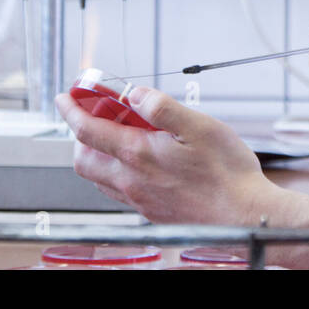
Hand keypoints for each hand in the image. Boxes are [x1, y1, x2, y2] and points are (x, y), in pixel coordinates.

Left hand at [57, 85, 282, 225]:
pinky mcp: (151, 211)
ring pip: (98, 177)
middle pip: (83, 159)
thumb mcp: (200, 125)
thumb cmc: (228, 172)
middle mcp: (131, 180)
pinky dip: (114, 171)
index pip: (88, 130)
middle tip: (94, 115)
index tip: (65, 98)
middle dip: (80, 134)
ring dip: (96, 154)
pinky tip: (139, 161)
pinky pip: (117, 191)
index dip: (71, 110)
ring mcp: (139, 198)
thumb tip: (134, 94)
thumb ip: (162, 107)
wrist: (243, 215)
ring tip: (117, 135)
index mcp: (139, 154)